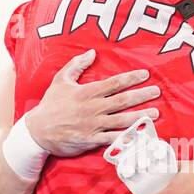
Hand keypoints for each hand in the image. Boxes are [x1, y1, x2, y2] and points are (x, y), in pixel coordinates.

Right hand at [26, 49, 159, 156]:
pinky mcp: (91, 140)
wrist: (37, 131)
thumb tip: (92, 53)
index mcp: (87, 93)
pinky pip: (112, 139)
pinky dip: (126, 139)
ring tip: (155, 113)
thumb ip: (76, 65)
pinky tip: (139, 137)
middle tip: (156, 92)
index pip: (114, 83)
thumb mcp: (60, 80)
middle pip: (122, 100)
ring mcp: (93, 125)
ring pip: (121, 120)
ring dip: (139, 116)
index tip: (145, 75)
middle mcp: (93, 108)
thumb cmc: (50, 105)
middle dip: (141, 96)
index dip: (130, 78)